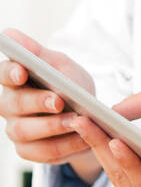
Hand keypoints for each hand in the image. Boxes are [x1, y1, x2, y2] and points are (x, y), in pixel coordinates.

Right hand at [0, 27, 101, 183]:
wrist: (86, 113)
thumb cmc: (68, 83)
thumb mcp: (60, 65)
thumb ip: (38, 53)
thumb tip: (10, 34)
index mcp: (13, 79)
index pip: (3, 73)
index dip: (10, 73)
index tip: (22, 72)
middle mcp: (8, 105)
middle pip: (14, 105)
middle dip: (37, 102)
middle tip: (59, 101)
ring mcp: (15, 129)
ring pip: (26, 131)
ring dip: (53, 127)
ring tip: (77, 121)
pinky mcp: (28, 150)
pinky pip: (42, 152)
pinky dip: (64, 146)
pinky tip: (81, 139)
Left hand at [67, 113, 140, 186]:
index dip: (131, 164)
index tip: (115, 140)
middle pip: (121, 179)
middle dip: (100, 147)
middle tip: (81, 118)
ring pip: (120, 179)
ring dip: (101, 150)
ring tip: (86, 121)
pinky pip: (128, 183)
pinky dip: (115, 160)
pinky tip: (108, 141)